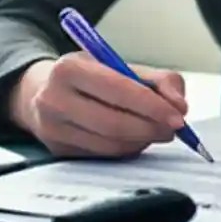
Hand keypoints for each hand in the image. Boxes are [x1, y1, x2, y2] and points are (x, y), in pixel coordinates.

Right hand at [10, 53, 187, 157]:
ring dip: (142, 141)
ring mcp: (52, 129)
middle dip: (151, 128)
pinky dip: (127, 149)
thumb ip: (159, 80)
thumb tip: (180, 106)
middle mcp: (54, 99)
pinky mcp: (58, 150)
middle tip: (173, 128)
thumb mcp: (120, 66)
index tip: (178, 116)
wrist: (40, 92)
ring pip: (110, 144)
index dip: (152, 106)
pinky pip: (104, 155)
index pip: (118, 90)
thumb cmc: (89, 77)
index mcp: (69, 68)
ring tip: (156, 131)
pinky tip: (135, 138)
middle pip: (114, 123)